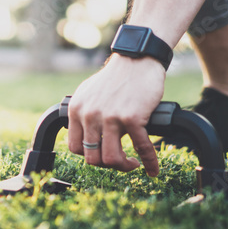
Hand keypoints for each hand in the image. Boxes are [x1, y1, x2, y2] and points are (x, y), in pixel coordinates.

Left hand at [67, 54, 165, 174]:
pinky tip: (152, 168)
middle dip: (107, 165)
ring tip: (132, 164)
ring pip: (111, 159)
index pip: (75, 147)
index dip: (90, 156)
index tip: (102, 155)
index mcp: (77, 110)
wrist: (137, 60)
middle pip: (92, 158)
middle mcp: (90, 115)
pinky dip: (149, 162)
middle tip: (120, 161)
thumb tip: (84, 136)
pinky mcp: (132, 118)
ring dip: (124, 167)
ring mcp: (110, 117)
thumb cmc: (116, 77)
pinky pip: (140, 147)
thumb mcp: (89, 93)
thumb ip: (84, 113)